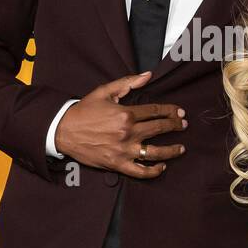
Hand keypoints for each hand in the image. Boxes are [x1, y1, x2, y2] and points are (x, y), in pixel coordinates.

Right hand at [54, 71, 186, 177]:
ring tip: (181, 149)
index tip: (180, 112)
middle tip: (184, 125)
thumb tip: (148, 75)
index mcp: (125, 114)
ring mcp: (123, 150)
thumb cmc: (84, 110)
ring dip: (172, 151)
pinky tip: (161, 167)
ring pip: (155, 153)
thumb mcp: (104, 91)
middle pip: (159, 129)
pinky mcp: (117, 164)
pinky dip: (153, 171)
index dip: (171, 111)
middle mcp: (127, 132)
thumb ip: (128, 83)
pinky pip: (140, 171)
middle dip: (175, 126)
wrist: (63, 130)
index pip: (155, 111)